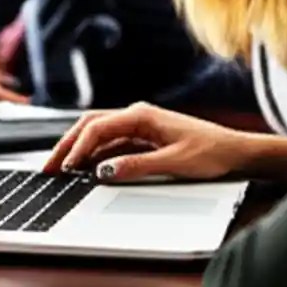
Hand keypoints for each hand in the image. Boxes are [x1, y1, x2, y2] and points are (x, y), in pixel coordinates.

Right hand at [42, 102, 259, 180]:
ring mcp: (139, 124)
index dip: (78, 148)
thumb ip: (136, 166)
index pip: (97, 128)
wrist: (237, 152)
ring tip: (61, 168)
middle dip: (67, 144)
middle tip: (49, 166)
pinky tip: (86, 168)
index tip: (66, 168)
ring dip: (78, 149)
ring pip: (97, 132)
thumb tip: (103, 171)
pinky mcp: (143, 136)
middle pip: (90, 125)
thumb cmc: (212, 153)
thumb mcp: (174, 163)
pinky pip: (111, 142)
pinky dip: (94, 154)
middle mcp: (136, 115)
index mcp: (141, 115)